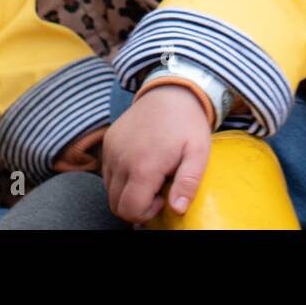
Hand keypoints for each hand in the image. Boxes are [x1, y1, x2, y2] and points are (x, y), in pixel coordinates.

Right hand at [102, 84, 212, 222]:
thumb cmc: (188, 124)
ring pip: (109, 189)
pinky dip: (120, 177)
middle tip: (158, 190)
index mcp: (143, 166)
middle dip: (136, 206)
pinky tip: (141, 164)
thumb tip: (177, 209)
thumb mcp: (199, 154)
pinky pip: (107, 171)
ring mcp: (111, 149)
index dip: (146, 213)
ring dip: (127, 192)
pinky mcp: (108, 141)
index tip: (163, 198)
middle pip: (116, 204)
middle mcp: (120, 159)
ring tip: (151, 176)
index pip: (130, 209)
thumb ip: (188, 183)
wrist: (171, 91)